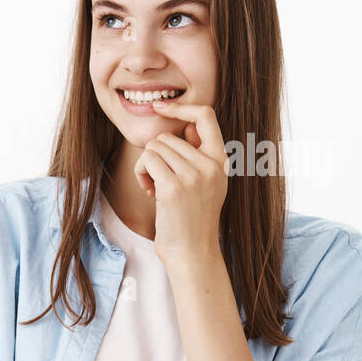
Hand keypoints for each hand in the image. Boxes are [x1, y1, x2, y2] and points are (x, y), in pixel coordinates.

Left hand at [133, 100, 228, 266]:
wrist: (192, 252)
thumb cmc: (190, 219)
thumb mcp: (205, 184)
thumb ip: (197, 156)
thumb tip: (180, 126)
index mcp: (220, 161)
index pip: (206, 116)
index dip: (181, 108)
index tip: (161, 108)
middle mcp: (211, 165)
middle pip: (167, 136)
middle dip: (155, 156)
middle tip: (159, 181)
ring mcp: (194, 175)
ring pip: (154, 147)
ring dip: (146, 167)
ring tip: (155, 188)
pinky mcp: (174, 187)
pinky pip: (147, 161)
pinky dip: (141, 174)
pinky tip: (150, 192)